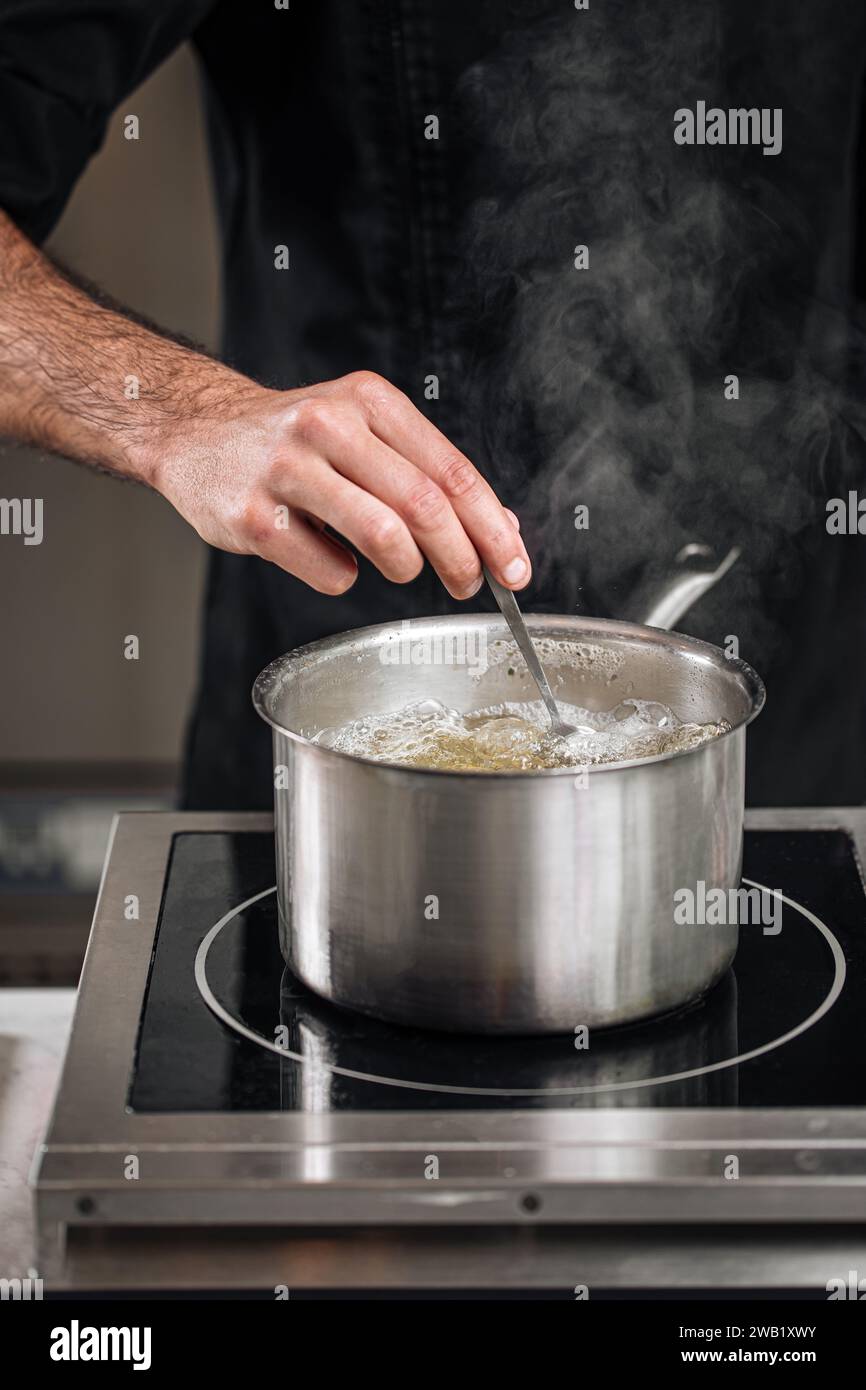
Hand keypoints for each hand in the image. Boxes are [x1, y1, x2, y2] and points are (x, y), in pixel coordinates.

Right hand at [152, 371, 530, 597]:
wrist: (198, 433)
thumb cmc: (295, 440)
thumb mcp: (365, 432)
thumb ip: (429, 475)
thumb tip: (503, 528)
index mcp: (369, 401)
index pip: (452, 472)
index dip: (493, 528)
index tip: (514, 569)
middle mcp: (330, 425)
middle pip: (425, 507)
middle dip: (462, 560)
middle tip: (468, 586)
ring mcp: (288, 470)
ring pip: (384, 538)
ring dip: (406, 569)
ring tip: (401, 568)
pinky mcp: (255, 517)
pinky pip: (330, 571)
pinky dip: (343, 577)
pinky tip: (328, 557)